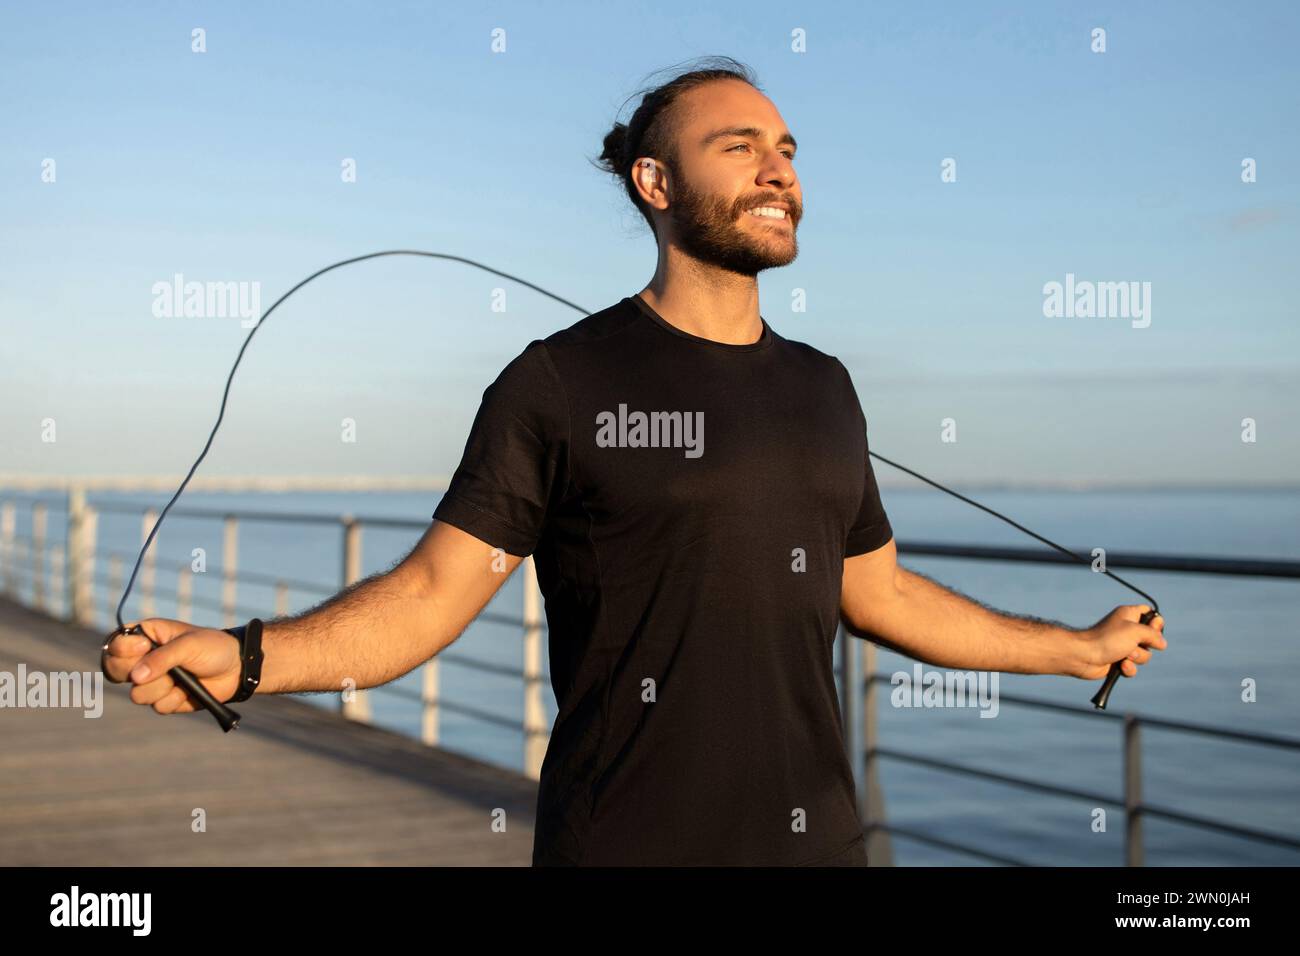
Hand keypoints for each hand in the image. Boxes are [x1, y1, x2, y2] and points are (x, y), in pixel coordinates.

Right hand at [101, 618, 242, 713]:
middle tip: (164, 668)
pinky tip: (189, 690)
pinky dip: (174, 700)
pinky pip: (157, 707)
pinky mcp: (164, 699)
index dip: (122, 649)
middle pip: (116, 672)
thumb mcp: (189, 645)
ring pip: (138, 694)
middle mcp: (144, 660)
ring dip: (161, 688)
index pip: (115, 644)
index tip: (143, 647)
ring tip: (183, 678)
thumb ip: (162, 658)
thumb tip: (136, 677)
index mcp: (146, 637)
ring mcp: (153, 681)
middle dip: (138, 673)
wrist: (237, 669)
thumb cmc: (214, 647)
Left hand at [1072, 604, 1166, 679]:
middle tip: (1133, 644)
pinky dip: (1129, 668)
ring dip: (1137, 658)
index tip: (1153, 627)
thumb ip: (1154, 634)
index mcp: (1129, 615)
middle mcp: (1126, 629)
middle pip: (1151, 638)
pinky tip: (1119, 665)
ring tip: (1123, 655)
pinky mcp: (1118, 661)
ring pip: (1144, 655)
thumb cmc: (1107, 639)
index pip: (1149, 613)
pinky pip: (1133, 667)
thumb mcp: (1136, 631)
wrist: (1084, 656)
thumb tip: (1162, 643)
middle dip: (1146, 645)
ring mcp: (1122, 646)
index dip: (1155, 622)